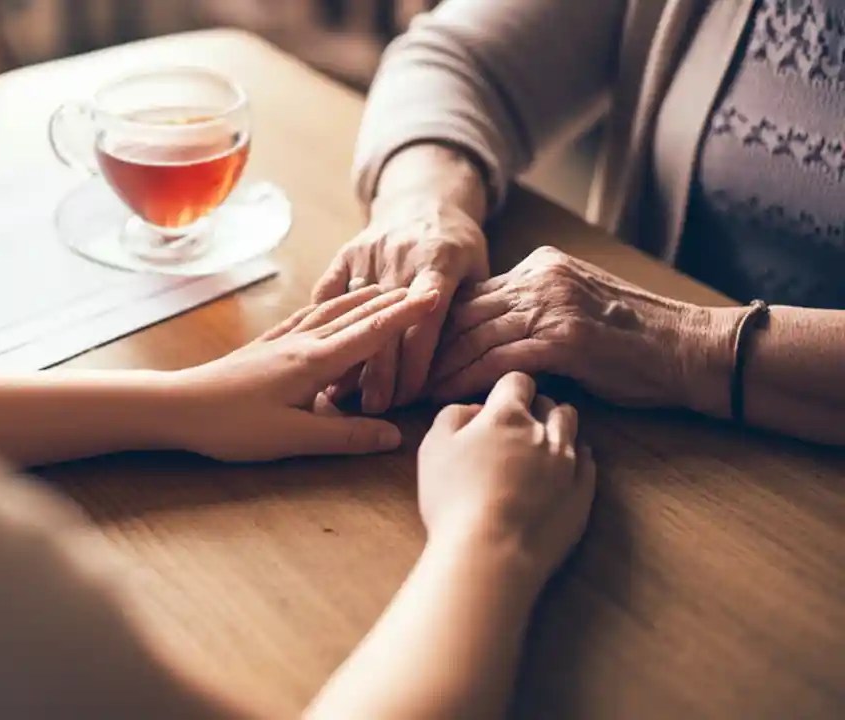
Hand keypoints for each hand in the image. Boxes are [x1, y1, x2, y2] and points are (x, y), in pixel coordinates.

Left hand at [171, 284, 439, 461]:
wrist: (178, 406)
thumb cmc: (232, 426)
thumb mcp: (293, 438)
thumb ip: (345, 436)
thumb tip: (394, 436)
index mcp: (314, 362)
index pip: (370, 334)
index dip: (404, 316)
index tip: (433, 294)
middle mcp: (301, 344)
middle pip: (353, 316)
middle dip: (390, 302)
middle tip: (422, 286)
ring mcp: (280, 343)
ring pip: (329, 313)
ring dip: (360, 300)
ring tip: (383, 289)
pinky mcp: (263, 348)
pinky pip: (303, 320)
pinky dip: (325, 309)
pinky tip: (324, 308)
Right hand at [311, 198, 488, 412]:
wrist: (425, 197)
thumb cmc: (458, 243)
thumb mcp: (478, 268)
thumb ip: (473, 308)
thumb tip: (473, 360)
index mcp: (439, 263)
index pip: (424, 323)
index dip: (416, 364)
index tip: (410, 396)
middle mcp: (401, 258)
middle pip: (386, 324)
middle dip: (380, 371)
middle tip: (375, 407)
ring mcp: (370, 253)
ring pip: (354, 313)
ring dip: (347, 354)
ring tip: (340, 392)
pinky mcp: (347, 252)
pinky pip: (329, 289)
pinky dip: (323, 321)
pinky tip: (318, 353)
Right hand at [418, 373, 595, 586]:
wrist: (491, 553)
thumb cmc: (454, 499)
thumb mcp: (433, 448)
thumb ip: (453, 416)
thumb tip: (476, 410)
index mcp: (507, 416)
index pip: (518, 381)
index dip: (508, 389)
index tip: (498, 405)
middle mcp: (545, 433)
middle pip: (551, 404)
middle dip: (536, 409)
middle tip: (516, 429)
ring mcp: (568, 464)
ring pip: (573, 430)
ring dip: (558, 431)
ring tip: (540, 448)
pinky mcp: (582, 495)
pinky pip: (588, 465)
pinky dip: (575, 462)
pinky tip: (558, 472)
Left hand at [429, 246, 711, 406]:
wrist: (691, 350)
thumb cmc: (634, 345)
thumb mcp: (575, 313)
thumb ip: (532, 316)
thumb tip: (483, 340)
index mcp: (540, 266)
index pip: (469, 294)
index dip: (433, 324)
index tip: (404, 348)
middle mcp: (540, 278)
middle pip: (462, 311)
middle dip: (422, 344)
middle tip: (390, 371)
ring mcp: (552, 305)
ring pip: (473, 335)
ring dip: (435, 366)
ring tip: (406, 390)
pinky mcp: (563, 337)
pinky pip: (498, 359)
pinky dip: (465, 379)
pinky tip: (442, 397)